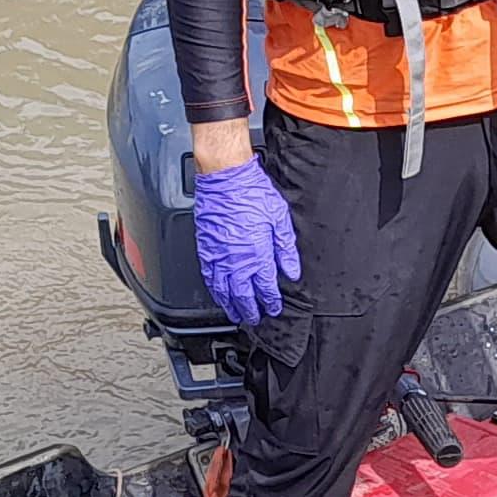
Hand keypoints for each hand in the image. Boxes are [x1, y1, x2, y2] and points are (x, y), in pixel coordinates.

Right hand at [191, 151, 301, 327]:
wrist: (224, 177)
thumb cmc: (251, 192)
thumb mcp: (279, 218)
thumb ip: (286, 249)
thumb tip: (292, 271)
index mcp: (257, 254)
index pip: (266, 288)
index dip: (270, 301)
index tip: (273, 308)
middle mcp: (236, 260)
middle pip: (243, 295)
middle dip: (250, 310)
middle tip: (254, 319)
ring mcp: (218, 255)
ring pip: (223, 290)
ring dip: (230, 304)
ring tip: (235, 314)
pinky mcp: (204, 248)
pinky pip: (208, 276)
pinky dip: (214, 289)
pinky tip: (217, 293)